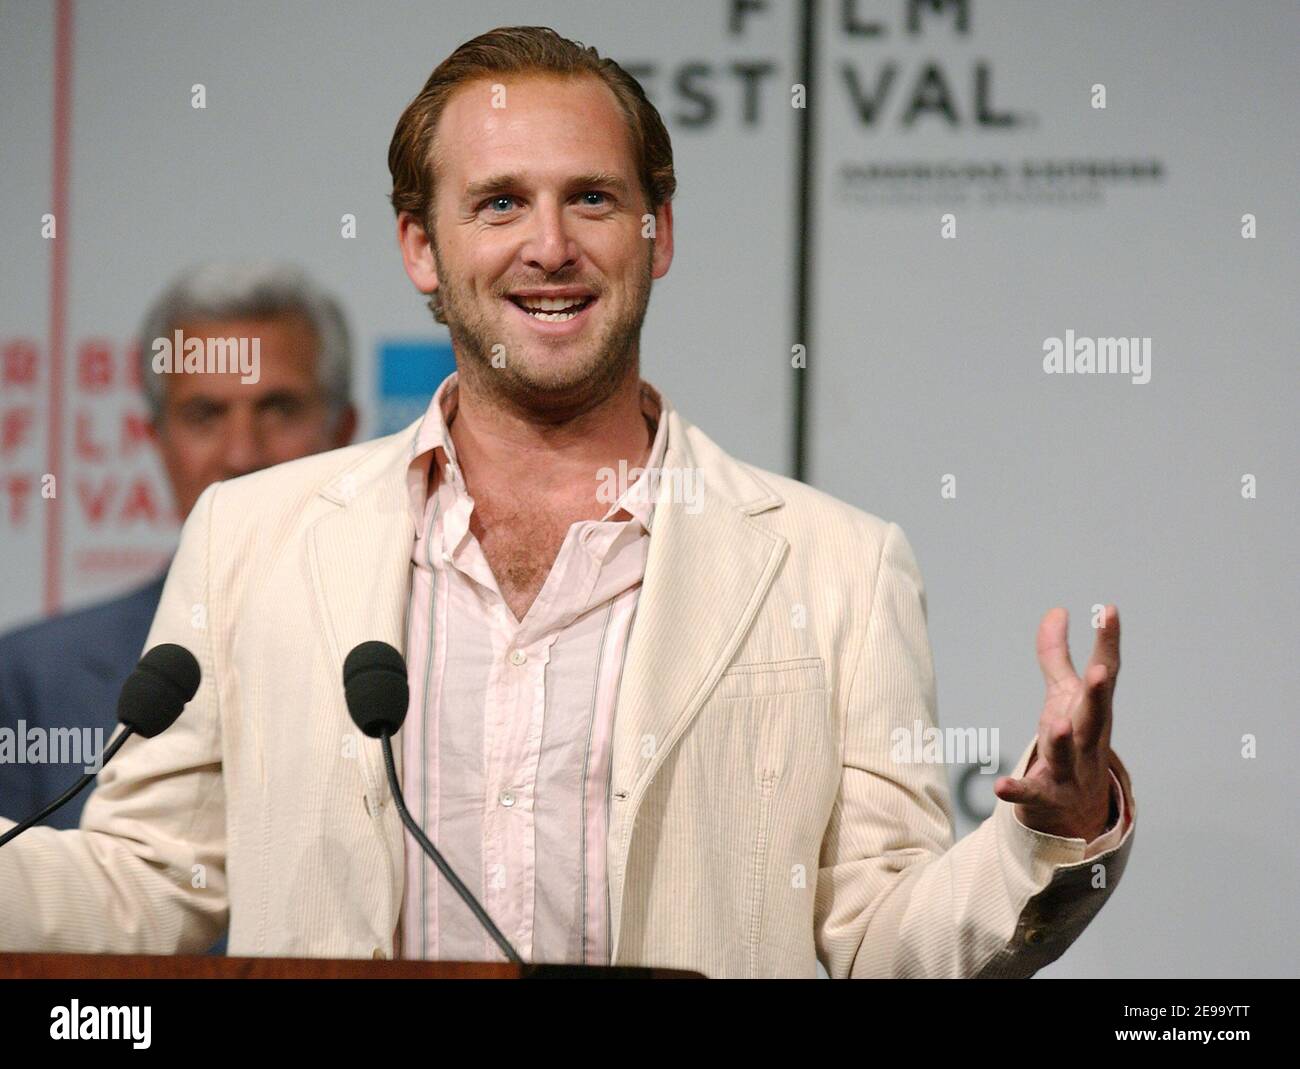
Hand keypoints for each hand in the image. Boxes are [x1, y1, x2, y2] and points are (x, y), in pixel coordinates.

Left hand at [994, 605, 1119, 840]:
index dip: (1107, 642)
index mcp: (1091, 711)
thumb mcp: (1063, 697)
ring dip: (1063, 740)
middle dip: (1099, 693)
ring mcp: (1071, 770)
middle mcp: (1087, 739)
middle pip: (1095, 715)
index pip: (1104, 673)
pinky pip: (1032, 793)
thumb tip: (1057, 610)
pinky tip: (999, 786)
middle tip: (1102, 670)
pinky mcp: (1047, 796)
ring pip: (1068, 754)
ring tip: (1056, 723)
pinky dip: (1017, 790)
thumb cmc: (1074, 742)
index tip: (1110, 609)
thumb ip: (1056, 655)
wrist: (1078, 812)